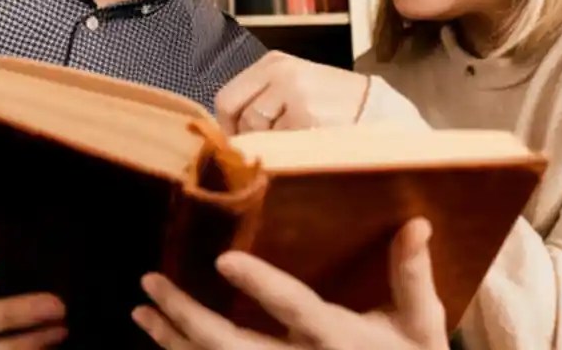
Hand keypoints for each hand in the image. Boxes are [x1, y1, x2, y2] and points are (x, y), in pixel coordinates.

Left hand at [132, 218, 447, 349]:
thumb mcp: (420, 326)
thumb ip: (411, 276)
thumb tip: (416, 223)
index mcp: (335, 338)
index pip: (293, 307)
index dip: (260, 285)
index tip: (224, 259)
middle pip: (232, 346)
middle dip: (187, 316)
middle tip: (151, 283)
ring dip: (172, 340)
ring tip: (141, 310)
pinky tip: (161, 338)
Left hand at [214, 51, 370, 134]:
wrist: (377, 110)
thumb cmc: (333, 105)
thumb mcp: (295, 88)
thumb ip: (262, 100)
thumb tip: (228, 131)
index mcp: (273, 63)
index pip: (227, 97)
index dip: (228, 125)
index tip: (237, 142)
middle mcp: (279, 71)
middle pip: (235, 111)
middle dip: (242, 135)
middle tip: (257, 149)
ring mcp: (292, 90)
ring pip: (256, 128)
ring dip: (268, 143)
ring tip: (293, 143)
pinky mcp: (306, 113)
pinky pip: (279, 141)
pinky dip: (287, 150)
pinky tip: (306, 145)